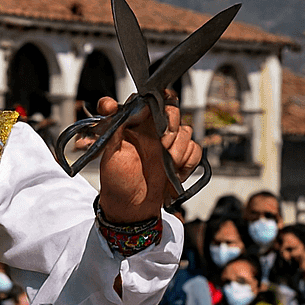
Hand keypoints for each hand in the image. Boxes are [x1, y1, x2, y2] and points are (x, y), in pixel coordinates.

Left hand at [96, 88, 202, 221]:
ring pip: (186, 131)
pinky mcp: (180, 158)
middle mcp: (152, 130)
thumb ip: (115, 127)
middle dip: (171, 123)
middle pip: (172, 108)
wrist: (131, 208)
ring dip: (178, 148)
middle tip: (163, 141)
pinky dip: (187, 162)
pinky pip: (195, 149)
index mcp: (134, 125)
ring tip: (167, 163)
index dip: (151, 96)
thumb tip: (114, 105)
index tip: (150, 105)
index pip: (145, 99)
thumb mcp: (109, 152)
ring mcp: (167, 144)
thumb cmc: (116, 182)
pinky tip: (174, 173)